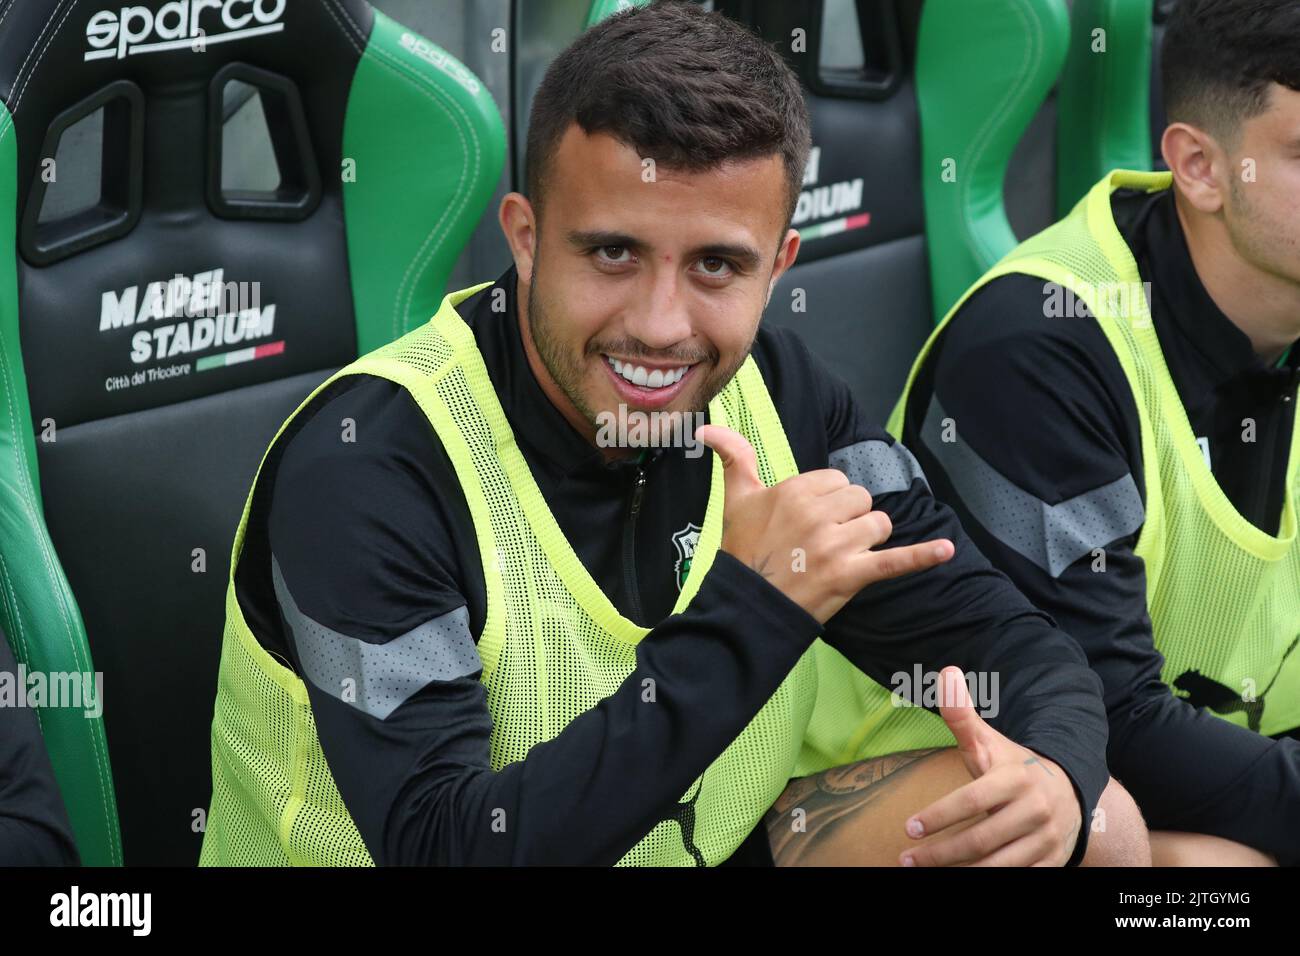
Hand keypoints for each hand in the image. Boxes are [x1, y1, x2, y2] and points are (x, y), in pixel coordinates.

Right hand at [696, 424, 953, 624]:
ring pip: (878, 524)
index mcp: (795, 489)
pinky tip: (946, 551)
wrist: (746, 606)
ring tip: (841, 557)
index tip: (808, 521)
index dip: (828, 501)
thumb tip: (709, 428)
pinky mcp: (853, 574)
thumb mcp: (736, 499)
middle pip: (861, 500)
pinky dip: (923, 556)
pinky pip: (896, 561)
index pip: (837, 480)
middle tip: (819, 543)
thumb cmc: (743, 552)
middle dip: (849, 519)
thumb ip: (733, 457)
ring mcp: (837, 544)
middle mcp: (818, 513)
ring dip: (867, 540)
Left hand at [899, 667, 1082, 865]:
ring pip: (998, 866)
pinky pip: (1018, 879)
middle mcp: (1035, 810)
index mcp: (1016, 779)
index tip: (909, 827)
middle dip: (940, 853)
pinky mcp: (1051, 863)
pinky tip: (960, 879)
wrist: (1069, 791)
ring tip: (923, 871)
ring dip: (959, 873)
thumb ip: (962, 716)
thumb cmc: (1012, 767)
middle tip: (907, 859)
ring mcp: (1046, 840)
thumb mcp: (988, 742)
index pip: (972, 801)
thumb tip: (945, 671)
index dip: (939, 815)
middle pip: (980, 839)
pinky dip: (987, 882)